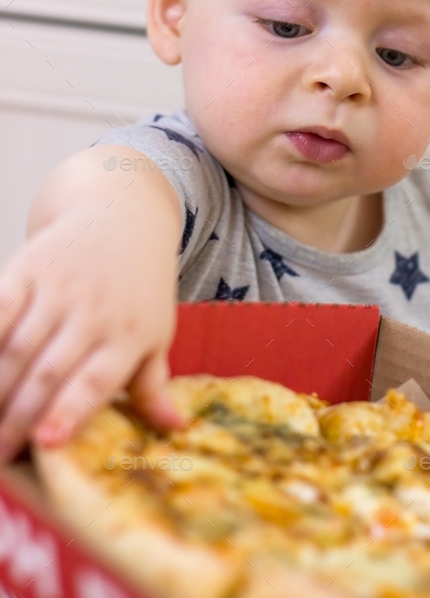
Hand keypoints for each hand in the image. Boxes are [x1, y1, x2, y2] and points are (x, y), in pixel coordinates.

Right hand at [0, 150, 184, 459]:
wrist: (123, 214)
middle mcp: (94, 311)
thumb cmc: (141, 284)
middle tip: (2, 454)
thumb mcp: (158, 328)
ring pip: (17, 347)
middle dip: (18, 418)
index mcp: (130, 332)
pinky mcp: (27, 269)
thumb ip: (153, 382)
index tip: (46, 442)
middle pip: (49, 372)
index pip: (96, 380)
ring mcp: (58, 288)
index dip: (69, 411)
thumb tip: (173, 428)